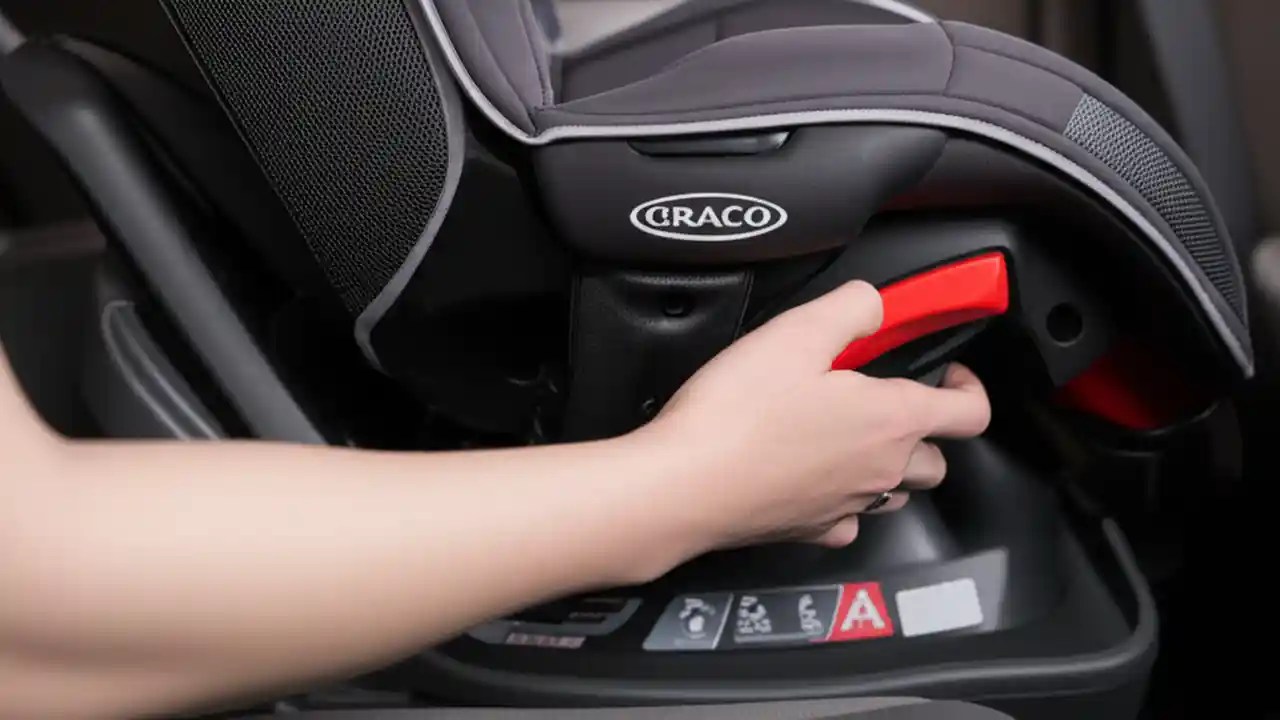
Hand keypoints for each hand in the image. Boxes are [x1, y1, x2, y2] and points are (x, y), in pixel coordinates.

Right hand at [643, 281, 990, 550]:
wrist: (683, 487)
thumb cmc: (735, 416)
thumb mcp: (794, 333)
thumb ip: (850, 309)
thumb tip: (874, 305)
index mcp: (890, 420)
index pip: (969, 413)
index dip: (969, 387)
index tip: (949, 373)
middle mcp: (879, 471)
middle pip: (937, 460)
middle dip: (926, 429)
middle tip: (891, 399)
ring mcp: (847, 507)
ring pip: (896, 492)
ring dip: (889, 465)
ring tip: (850, 435)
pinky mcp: (810, 530)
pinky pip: (849, 520)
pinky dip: (845, 500)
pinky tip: (816, 477)